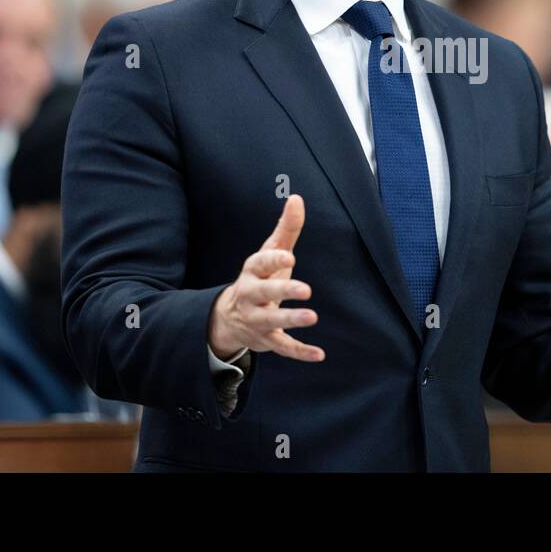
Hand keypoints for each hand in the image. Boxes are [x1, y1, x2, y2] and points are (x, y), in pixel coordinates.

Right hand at [208, 194, 323, 361]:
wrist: (231, 316)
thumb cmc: (260, 276)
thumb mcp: (271, 253)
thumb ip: (286, 228)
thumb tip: (297, 197)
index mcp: (253, 270)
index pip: (261, 262)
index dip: (273, 260)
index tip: (289, 257)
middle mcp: (250, 295)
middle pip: (264, 292)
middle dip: (283, 291)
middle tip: (306, 291)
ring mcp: (257, 318)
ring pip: (272, 321)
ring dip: (291, 319)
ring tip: (312, 317)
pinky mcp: (266, 339)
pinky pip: (282, 347)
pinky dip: (300, 352)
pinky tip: (319, 354)